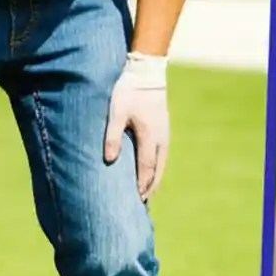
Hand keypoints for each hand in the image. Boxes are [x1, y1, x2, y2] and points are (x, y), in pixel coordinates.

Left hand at [105, 52, 169, 201]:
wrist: (147, 71)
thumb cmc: (128, 90)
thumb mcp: (116, 111)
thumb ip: (112, 136)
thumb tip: (110, 160)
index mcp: (149, 136)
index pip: (146, 168)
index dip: (142, 185)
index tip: (137, 200)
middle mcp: (161, 138)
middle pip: (158, 170)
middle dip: (150, 188)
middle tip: (143, 204)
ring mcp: (165, 134)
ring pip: (162, 164)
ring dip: (155, 179)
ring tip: (148, 194)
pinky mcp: (164, 129)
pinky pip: (162, 155)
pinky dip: (157, 168)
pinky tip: (151, 172)